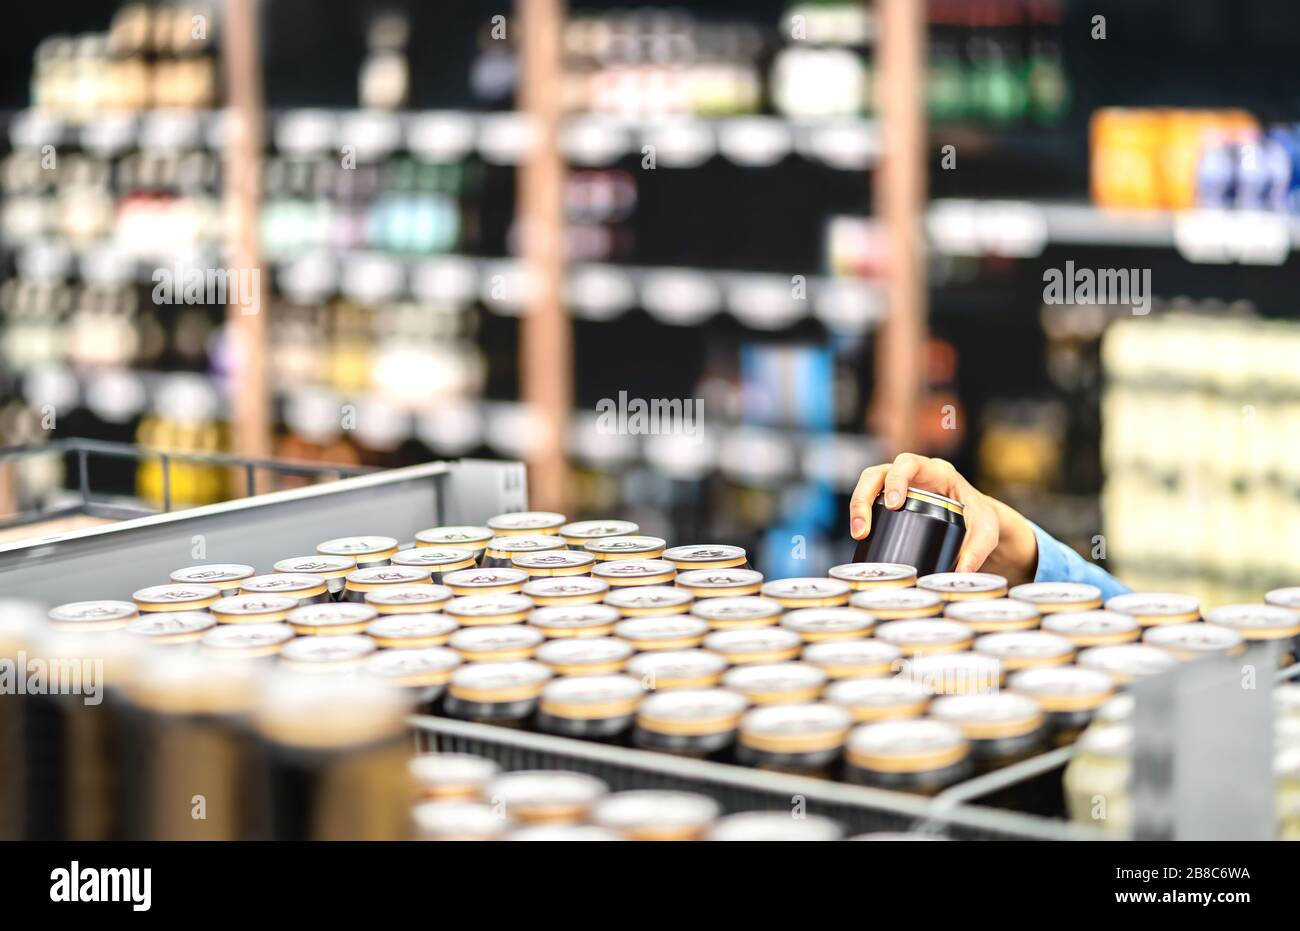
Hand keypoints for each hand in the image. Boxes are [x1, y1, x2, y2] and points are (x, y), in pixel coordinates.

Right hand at [848, 453, 1038, 582]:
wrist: (978, 524)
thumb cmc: (981, 519)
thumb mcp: (986, 532)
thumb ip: (977, 550)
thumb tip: (960, 571)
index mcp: (936, 471)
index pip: (908, 463)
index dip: (896, 480)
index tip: (893, 504)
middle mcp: (914, 474)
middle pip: (878, 473)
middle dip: (865, 497)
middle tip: (863, 527)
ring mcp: (899, 486)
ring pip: (868, 485)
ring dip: (858, 507)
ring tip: (859, 534)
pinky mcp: (891, 502)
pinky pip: (869, 501)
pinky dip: (862, 516)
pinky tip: (861, 536)